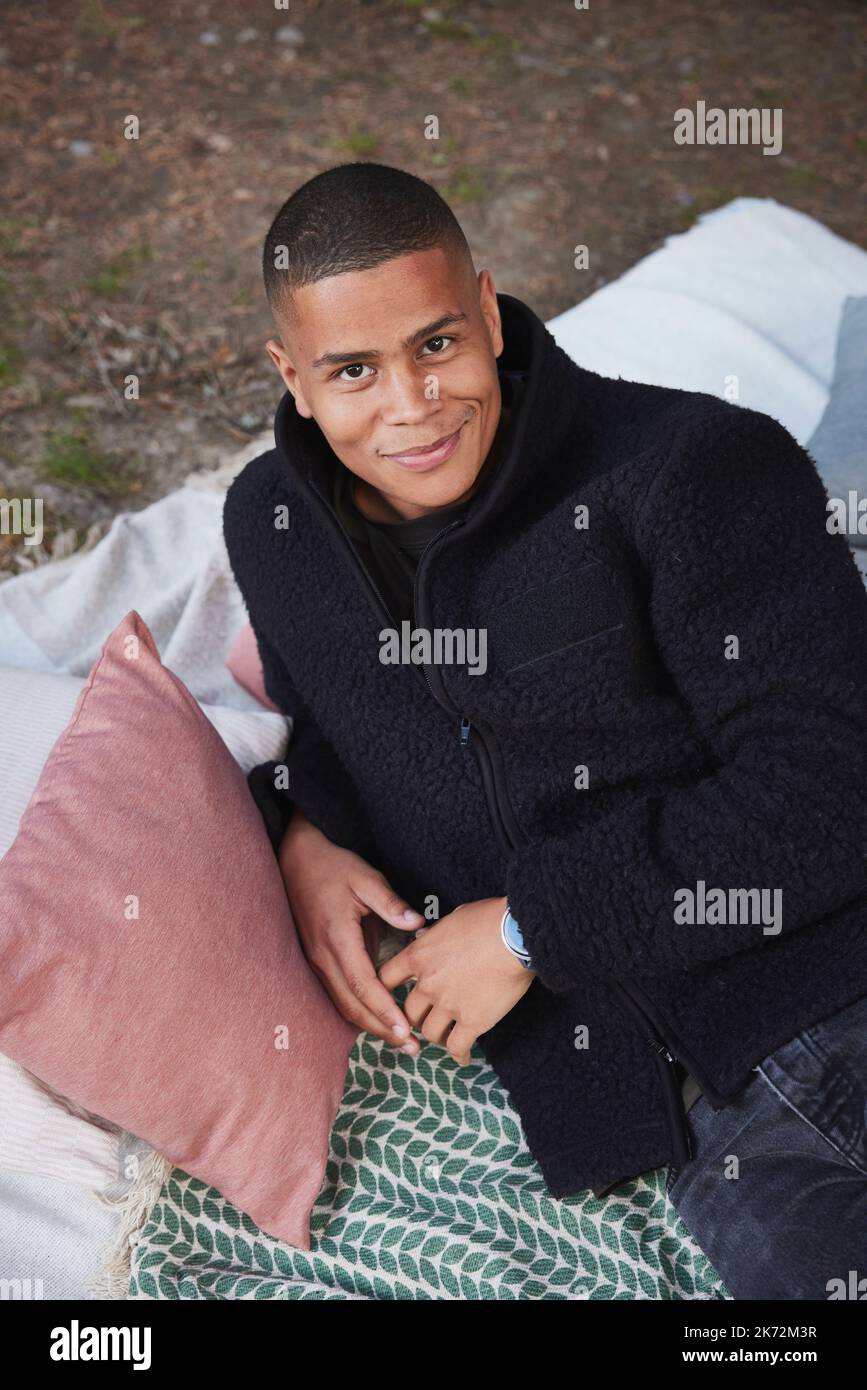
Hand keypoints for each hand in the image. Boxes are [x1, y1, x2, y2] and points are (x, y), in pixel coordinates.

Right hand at [278, 808, 424, 1053]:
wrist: (295, 860)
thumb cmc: (333, 867)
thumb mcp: (365, 877)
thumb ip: (391, 904)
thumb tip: (418, 926)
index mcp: (337, 937)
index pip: (363, 984)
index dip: (384, 1011)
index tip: (406, 1031)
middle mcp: (323, 955)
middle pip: (352, 1005)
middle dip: (381, 1029)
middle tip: (411, 1048)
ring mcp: (316, 960)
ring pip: (342, 1004)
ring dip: (369, 1025)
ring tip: (399, 1041)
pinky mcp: (316, 960)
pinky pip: (336, 994)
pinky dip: (357, 1012)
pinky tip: (376, 1021)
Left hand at [377, 896, 535, 1064]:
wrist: (514, 935)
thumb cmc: (488, 919)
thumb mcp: (452, 918)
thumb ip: (434, 934)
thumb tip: (424, 937)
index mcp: (419, 956)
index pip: (386, 979)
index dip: (386, 990)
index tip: (392, 996)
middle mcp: (428, 983)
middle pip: (408, 1012)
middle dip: (416, 1017)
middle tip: (428, 1017)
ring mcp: (448, 1005)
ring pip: (430, 1032)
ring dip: (437, 1035)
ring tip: (447, 1035)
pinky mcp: (473, 1021)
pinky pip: (458, 1046)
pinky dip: (459, 1055)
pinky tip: (464, 1057)